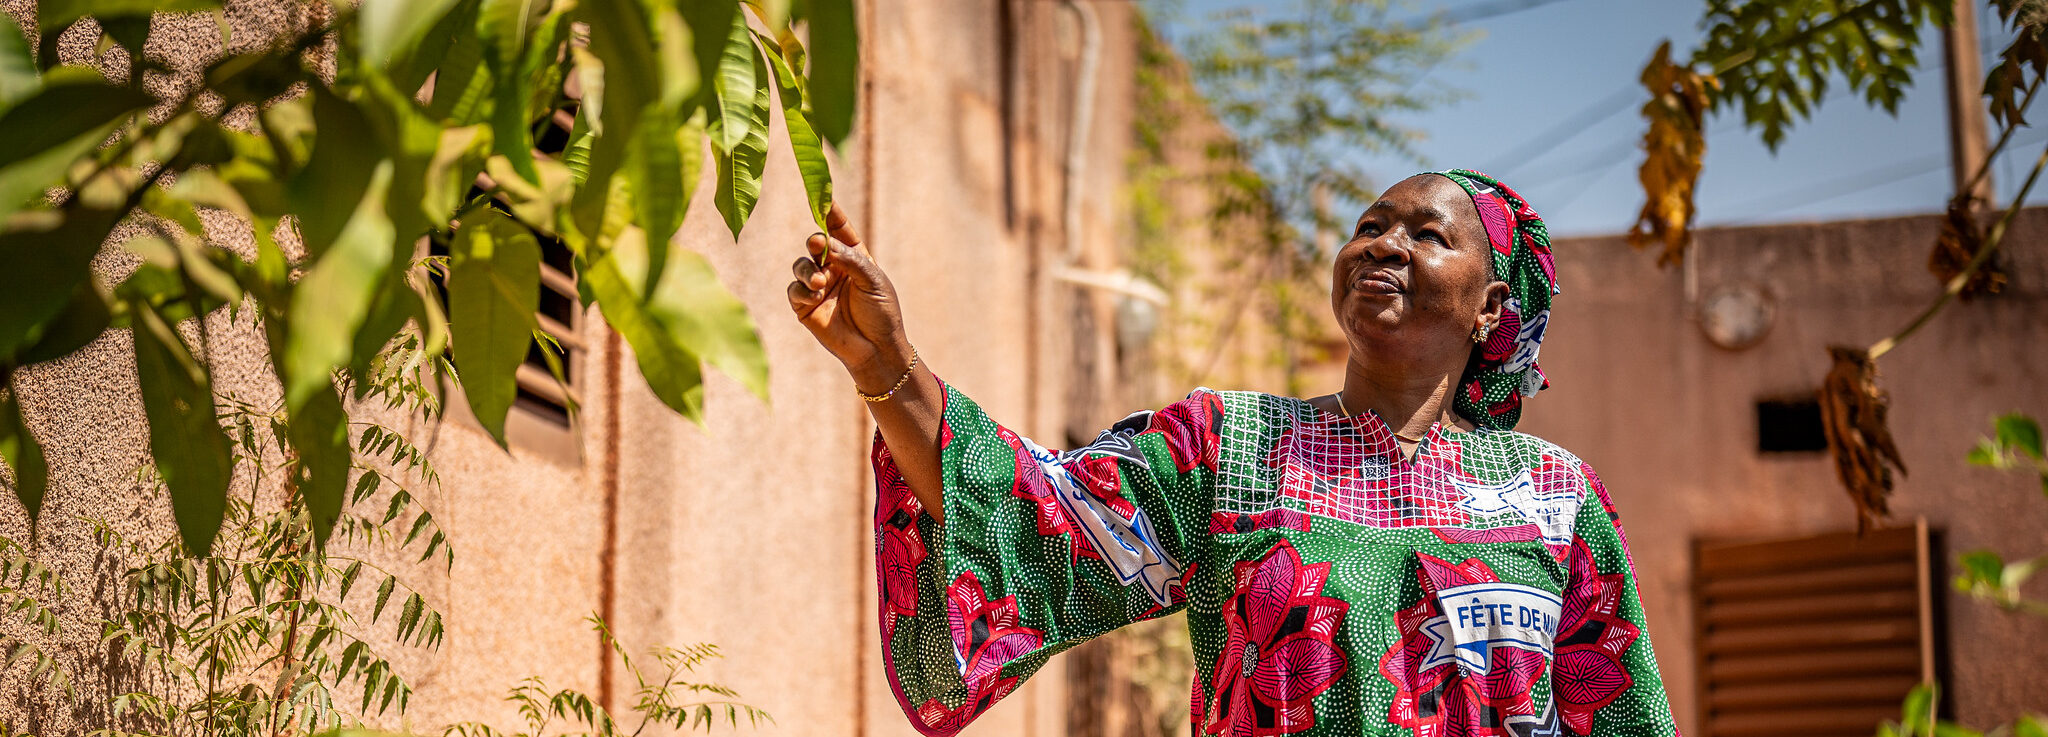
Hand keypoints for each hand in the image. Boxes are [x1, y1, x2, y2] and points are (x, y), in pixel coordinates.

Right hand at [786, 203, 912, 391]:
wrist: (876, 350)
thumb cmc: (881, 313)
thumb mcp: (872, 281)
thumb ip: (850, 260)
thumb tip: (824, 242)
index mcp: (854, 257)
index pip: (839, 229)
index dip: (830, 212)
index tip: (822, 195)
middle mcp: (834, 268)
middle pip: (816, 244)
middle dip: (815, 242)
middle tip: (818, 244)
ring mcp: (818, 287)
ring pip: (801, 265)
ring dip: (808, 270)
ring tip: (820, 283)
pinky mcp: (805, 306)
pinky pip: (794, 290)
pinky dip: (802, 290)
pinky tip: (815, 296)